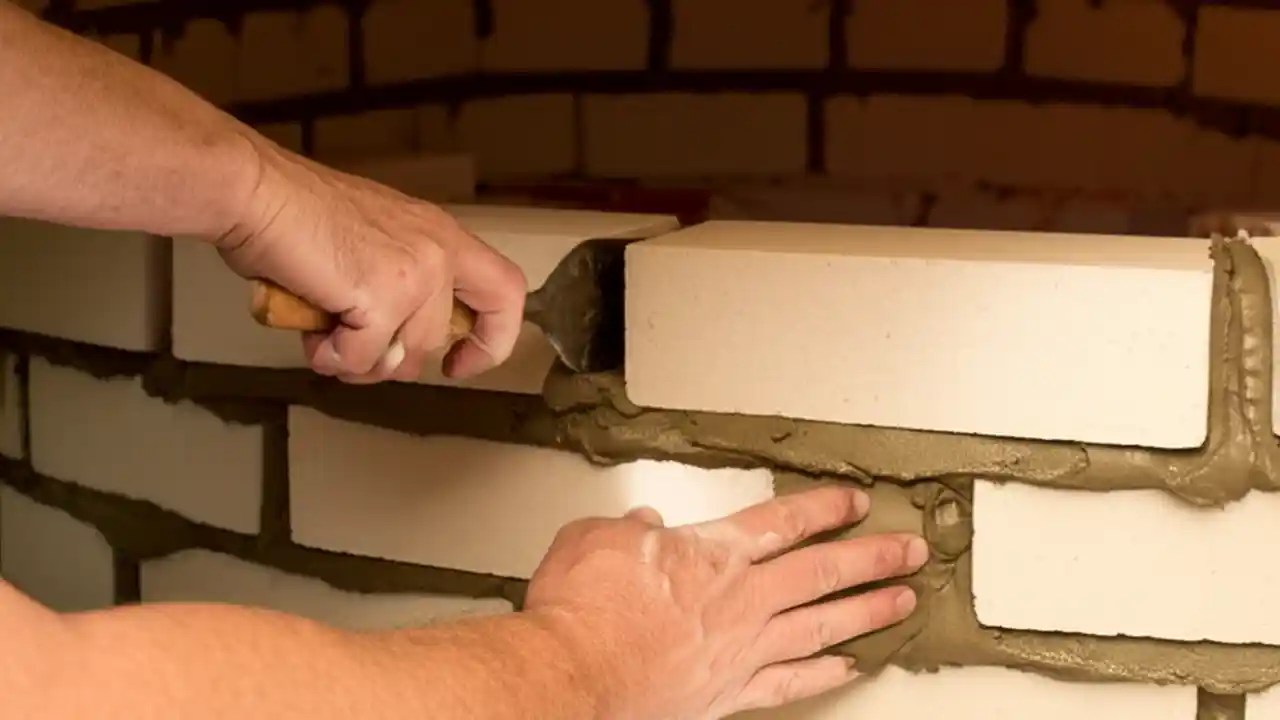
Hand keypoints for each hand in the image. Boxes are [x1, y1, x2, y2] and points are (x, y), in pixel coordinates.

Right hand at [216, 142, 526, 382]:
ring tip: (323, 334)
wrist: (255, 193)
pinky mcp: (381, 296)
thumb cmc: (297, 215)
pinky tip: (311, 333)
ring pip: (403, 356)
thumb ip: (399, 286)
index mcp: (442, 235)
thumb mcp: (373, 242)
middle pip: (440, 338)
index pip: (506, 292)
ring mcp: (414, 274)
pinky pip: (363, 358)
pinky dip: (332, 357)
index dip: (493, 338)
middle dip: (394, 361)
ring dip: (358, 361)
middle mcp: (438, 252)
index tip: (459, 362)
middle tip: (354, 349)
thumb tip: (392, 349)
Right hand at [524, 486, 927, 719]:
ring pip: (822, 625)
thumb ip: (628, 528)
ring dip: (868, 611)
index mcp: (712, 553)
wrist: (574, 675)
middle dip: (873, 558)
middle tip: (909, 552)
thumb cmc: (583, 609)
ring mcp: (741, 649)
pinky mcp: (729, 692)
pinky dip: (825, 675)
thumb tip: (642, 524)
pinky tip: (850, 669)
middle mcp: (740, 600)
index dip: (825, 509)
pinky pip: (792, 682)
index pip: (783, 522)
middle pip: (822, 571)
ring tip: (902, 603)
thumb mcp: (595, 537)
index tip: (855, 503)